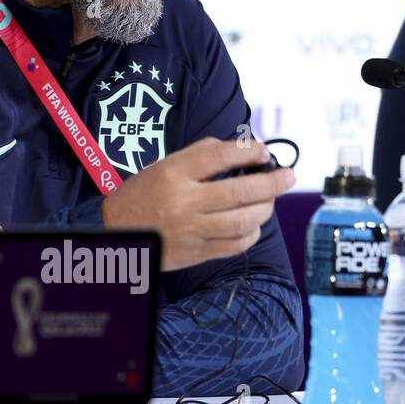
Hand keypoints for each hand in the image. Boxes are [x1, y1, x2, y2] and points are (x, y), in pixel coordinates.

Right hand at [101, 137, 295, 270]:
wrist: (116, 233)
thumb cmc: (144, 195)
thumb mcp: (164, 166)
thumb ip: (200, 156)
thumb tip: (241, 151)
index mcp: (173, 173)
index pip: (220, 156)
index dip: (249, 151)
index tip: (263, 151)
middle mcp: (184, 201)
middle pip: (240, 191)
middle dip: (272, 182)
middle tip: (288, 176)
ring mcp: (191, 230)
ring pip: (243, 220)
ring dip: (266, 208)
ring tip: (271, 200)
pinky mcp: (196, 253)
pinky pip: (234, 245)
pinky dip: (251, 233)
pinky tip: (253, 224)